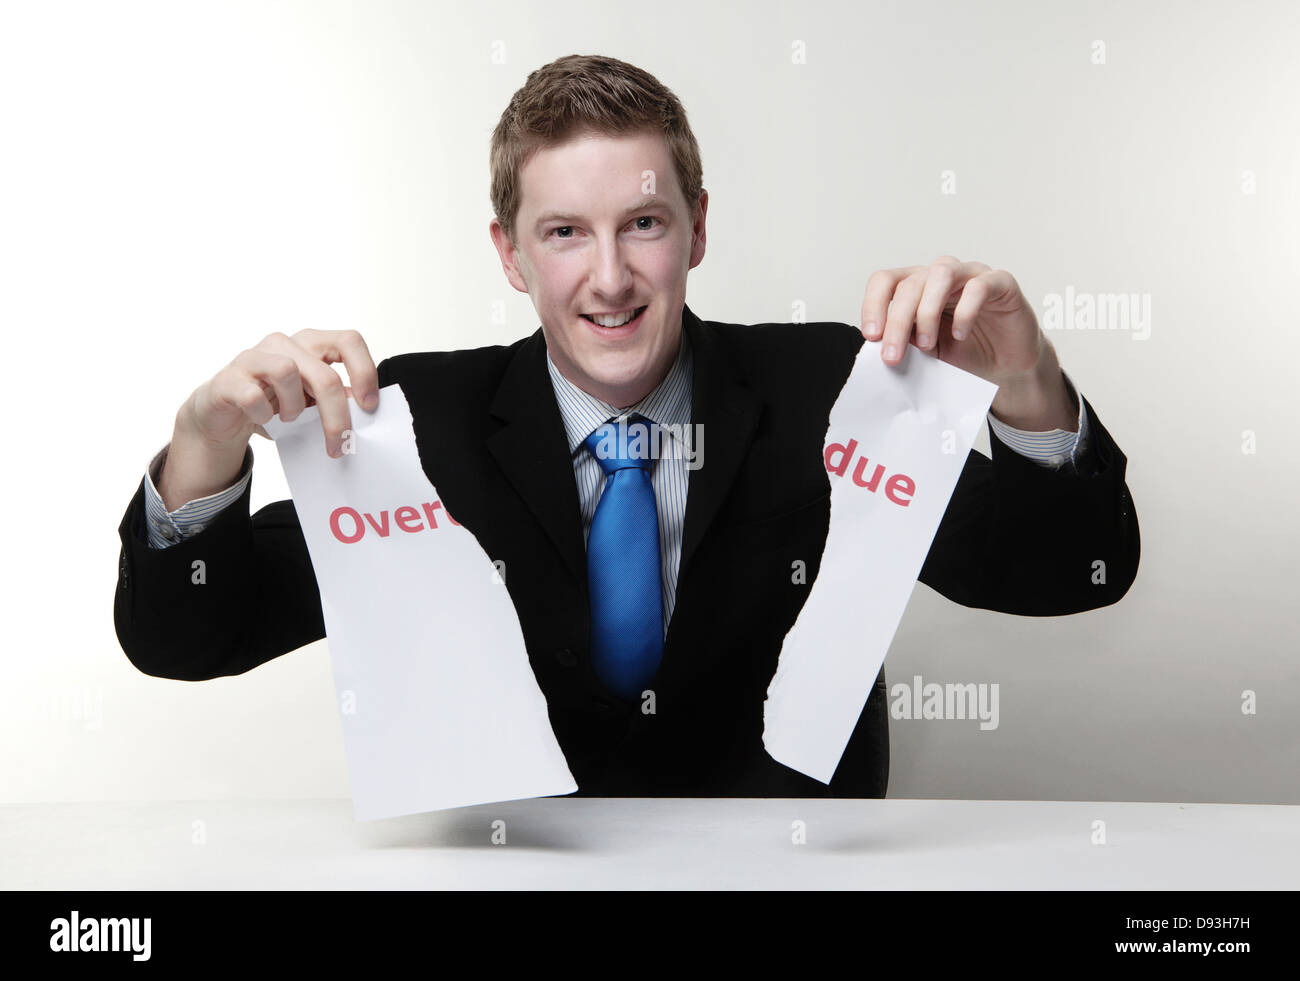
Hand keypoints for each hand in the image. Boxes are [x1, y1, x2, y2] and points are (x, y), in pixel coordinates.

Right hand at [180, 329, 379, 458]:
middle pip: (324, 374)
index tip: (369, 405)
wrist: (224, 415)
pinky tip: (264, 419)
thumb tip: (366, 412)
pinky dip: (264, 415)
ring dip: (294, 408)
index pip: (349, 341)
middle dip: (336, 416)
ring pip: (287, 372)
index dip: (365, 372)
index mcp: (311, 344)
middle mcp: (284, 344)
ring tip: (289, 419)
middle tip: (339, 444)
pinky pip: (253, 396)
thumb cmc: (273, 404)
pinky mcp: (229, 378)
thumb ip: (337, 399)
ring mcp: (254, 357)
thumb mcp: (312, 401)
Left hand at [859, 256, 1044, 386]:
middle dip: (897, 322)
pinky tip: (960, 334)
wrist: (1003, 367)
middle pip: (910, 283)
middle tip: (893, 356)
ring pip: (940, 274)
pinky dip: (965, 312)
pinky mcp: (1001, 282)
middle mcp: (941, 274)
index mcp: (917, 286)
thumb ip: (904, 340)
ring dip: (927, 312)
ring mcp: (971, 274)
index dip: (873, 305)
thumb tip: (878, 342)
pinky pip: (979, 286)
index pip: (886, 281)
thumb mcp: (924, 351)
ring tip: (926, 343)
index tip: (872, 336)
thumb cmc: (963, 353)